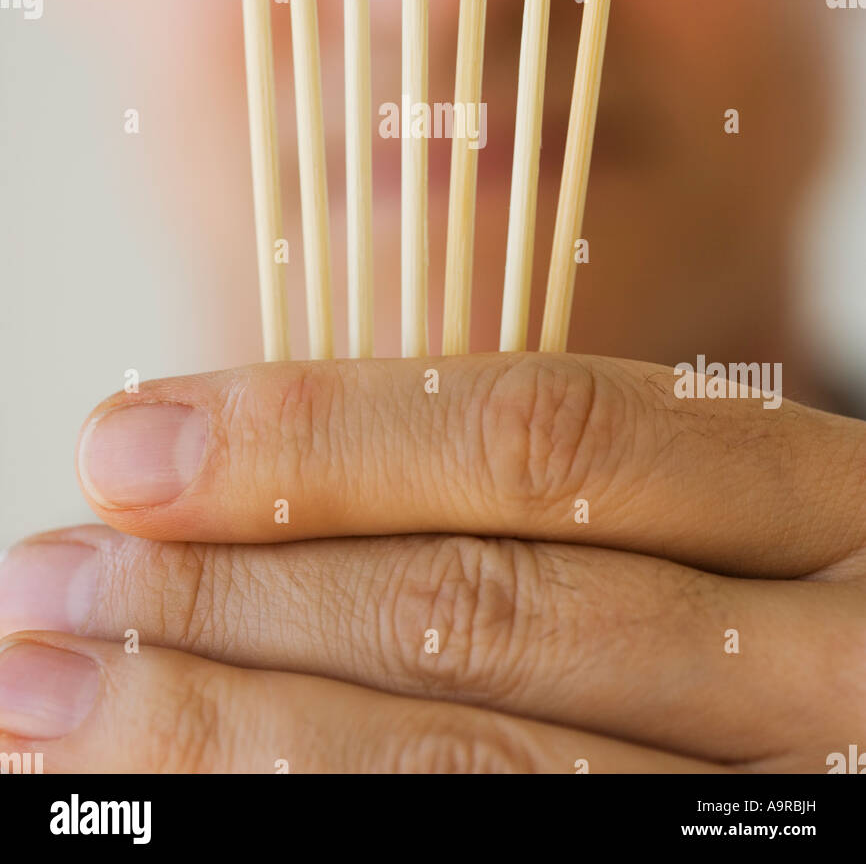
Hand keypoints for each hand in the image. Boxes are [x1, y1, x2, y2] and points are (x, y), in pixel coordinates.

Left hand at [1, 353, 863, 772]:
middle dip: (233, 600)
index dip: (317, 435)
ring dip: (228, 735)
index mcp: (828, 506)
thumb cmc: (809, 637)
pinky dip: (306, 831)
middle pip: (484, 611)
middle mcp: (829, 663)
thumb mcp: (740, 531)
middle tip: (44, 594)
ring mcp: (798, 813)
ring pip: (470, 772)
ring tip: (52, 708)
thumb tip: (268, 481)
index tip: (128, 444)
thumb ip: (564, 503)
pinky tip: (178, 811)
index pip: (547, 438)